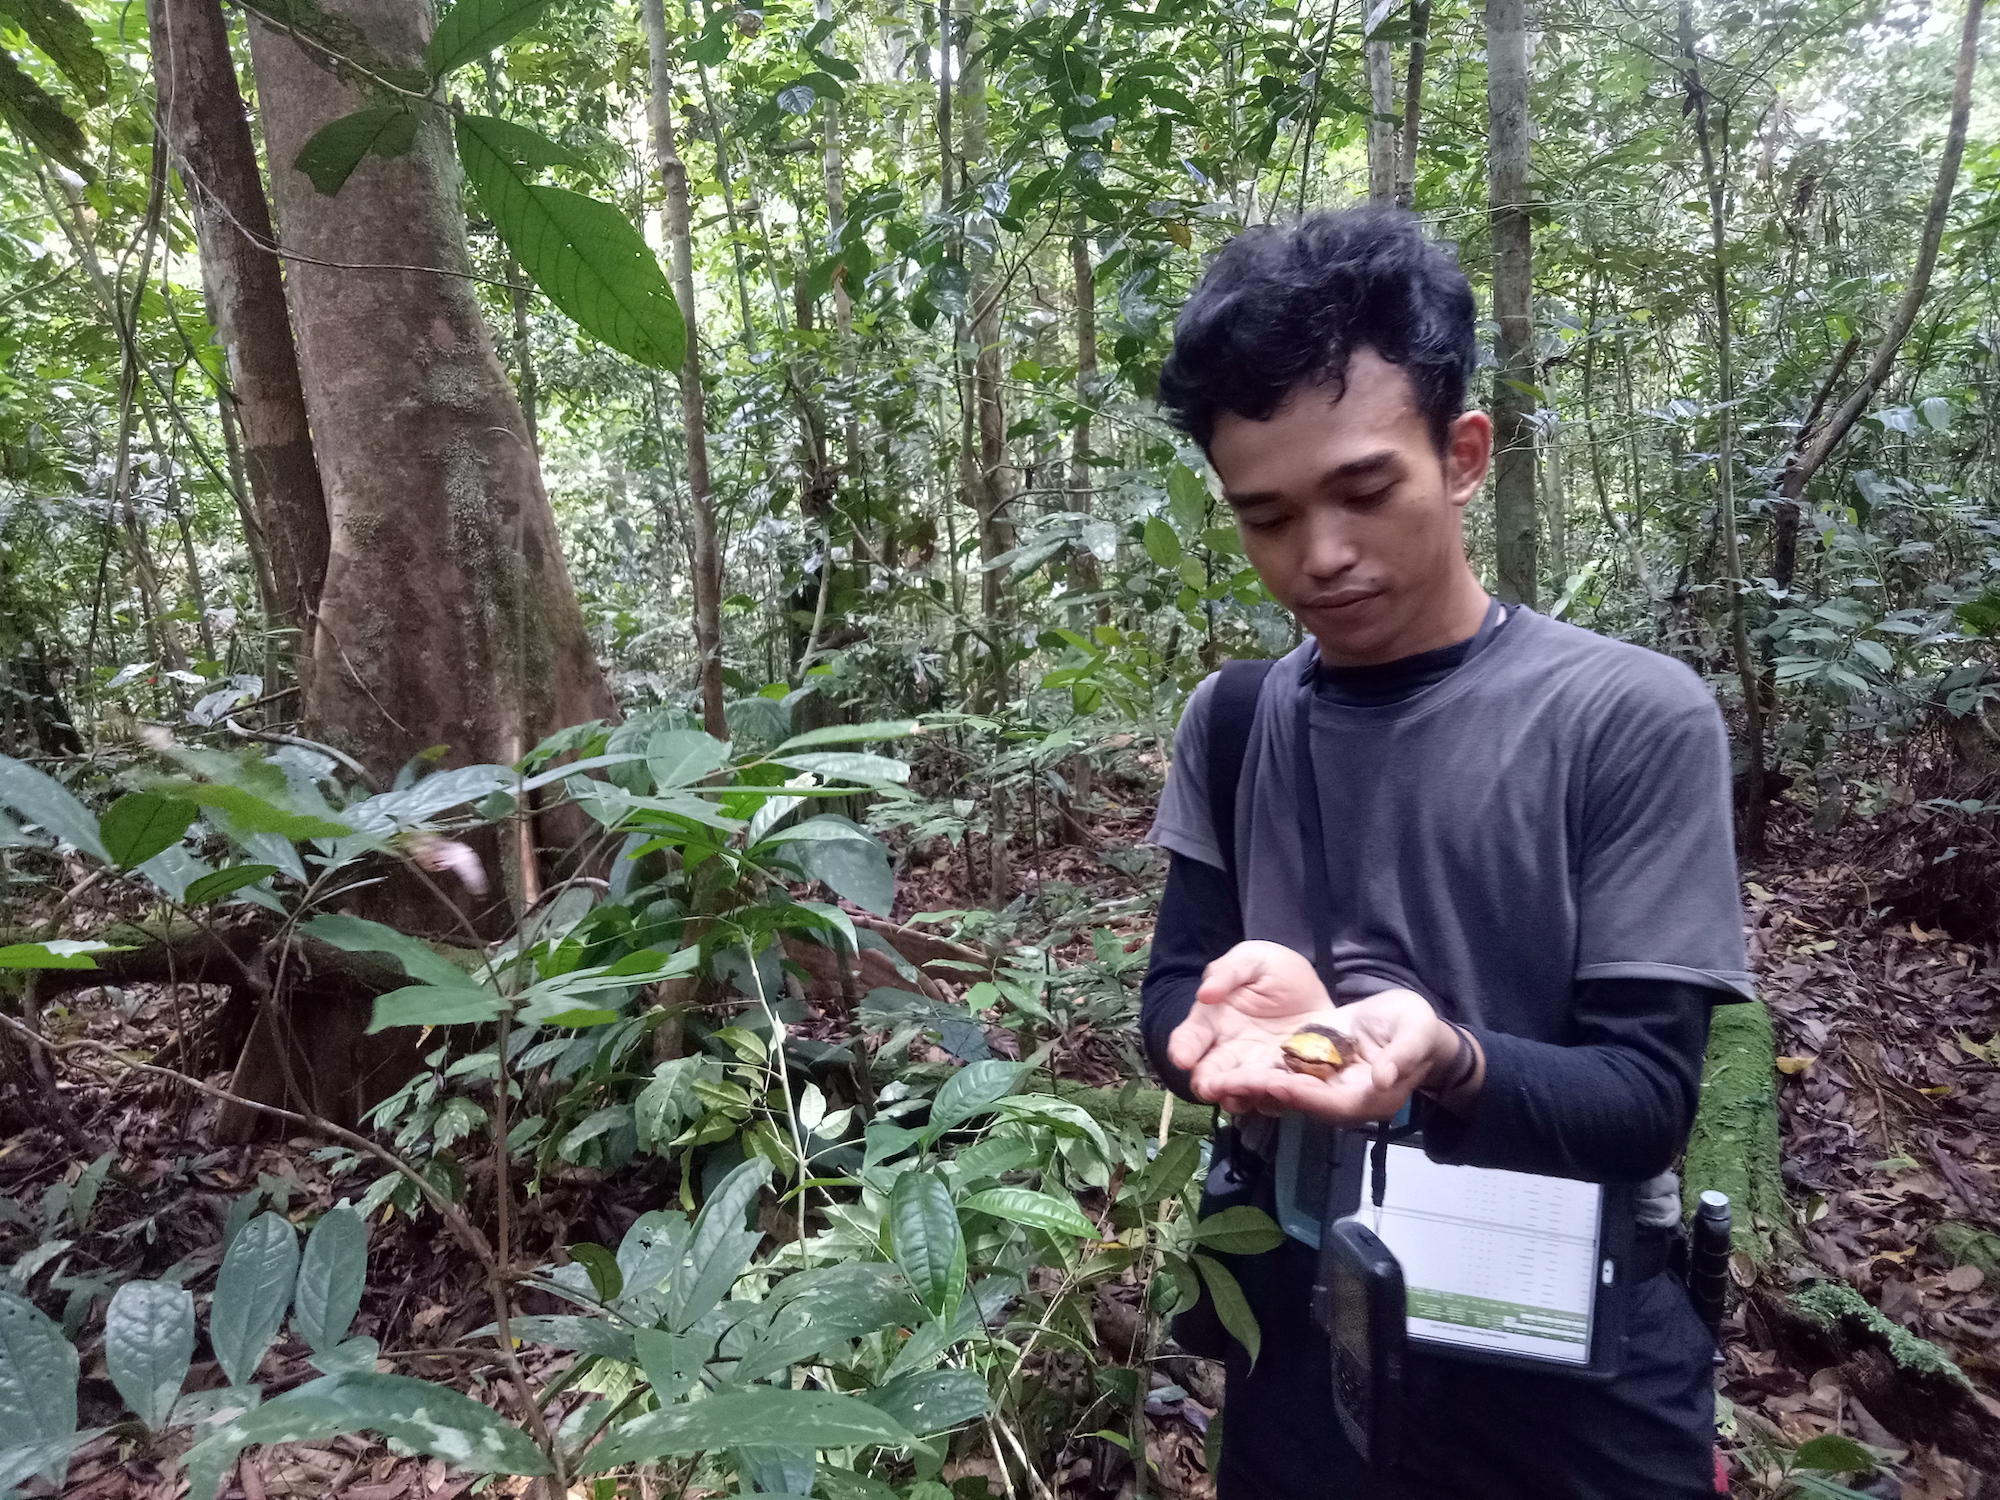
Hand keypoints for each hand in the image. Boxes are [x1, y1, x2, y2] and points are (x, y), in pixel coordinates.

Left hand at [1166, 941, 1460, 1123]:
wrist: (1409, 1024)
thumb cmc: (1418, 1028)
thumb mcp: (1417, 1032)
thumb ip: (1401, 1056)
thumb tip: (1381, 1079)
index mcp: (1372, 1097)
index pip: (1334, 1103)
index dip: (1306, 1096)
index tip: (1277, 1084)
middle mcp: (1344, 1099)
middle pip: (1301, 1102)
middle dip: (1266, 1093)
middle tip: (1231, 1083)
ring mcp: (1325, 1085)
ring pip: (1285, 1091)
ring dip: (1253, 1086)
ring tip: (1220, 1078)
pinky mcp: (1312, 1069)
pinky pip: (1282, 1075)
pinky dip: (1257, 1072)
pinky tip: (1229, 1065)